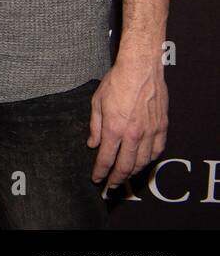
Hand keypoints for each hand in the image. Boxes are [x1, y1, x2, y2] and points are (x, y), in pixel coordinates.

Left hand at [89, 56, 168, 187]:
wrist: (140, 69)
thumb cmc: (116, 82)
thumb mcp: (97, 103)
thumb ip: (95, 127)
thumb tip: (92, 145)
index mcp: (114, 129)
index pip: (106, 159)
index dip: (100, 172)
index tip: (97, 179)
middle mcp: (133, 134)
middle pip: (125, 166)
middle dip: (117, 179)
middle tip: (111, 186)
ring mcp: (150, 132)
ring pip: (143, 162)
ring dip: (133, 172)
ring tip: (125, 175)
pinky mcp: (162, 127)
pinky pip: (157, 151)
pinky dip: (149, 160)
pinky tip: (143, 162)